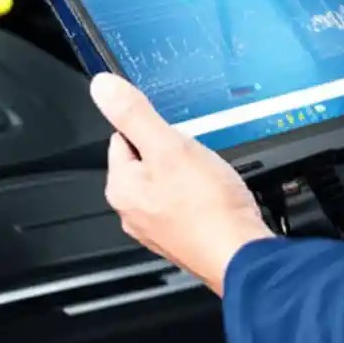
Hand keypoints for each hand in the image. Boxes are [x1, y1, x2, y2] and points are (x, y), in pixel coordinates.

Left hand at [90, 73, 274, 296]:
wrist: (241, 254)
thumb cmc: (208, 207)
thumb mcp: (169, 146)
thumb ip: (134, 115)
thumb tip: (102, 88)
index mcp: (120, 188)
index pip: (122, 138)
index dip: (152, 131)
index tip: (173, 138)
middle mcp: (131, 212)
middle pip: (147, 161)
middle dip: (172, 154)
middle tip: (195, 161)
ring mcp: (155, 228)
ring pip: (168, 183)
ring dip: (188, 176)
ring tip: (208, 181)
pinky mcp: (180, 239)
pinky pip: (185, 205)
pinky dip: (199, 198)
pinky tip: (214, 200)